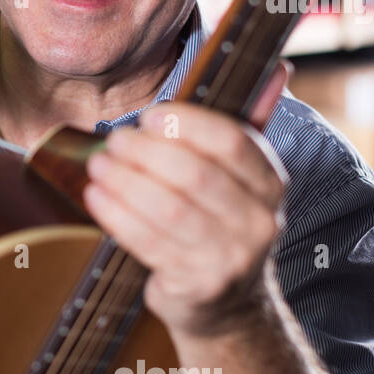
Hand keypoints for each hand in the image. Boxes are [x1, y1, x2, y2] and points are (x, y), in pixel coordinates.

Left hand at [83, 60, 291, 337]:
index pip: (232, 141)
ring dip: (124, 181)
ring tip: (97, 164)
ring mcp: (231, 257)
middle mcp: (259, 221)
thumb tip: (278, 67)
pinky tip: (95, 196)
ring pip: (168, 209)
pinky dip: (116, 215)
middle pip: (195, 174)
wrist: (228, 306)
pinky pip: (148, 242)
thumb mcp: (244, 178)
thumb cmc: (223, 224)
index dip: (186, 124)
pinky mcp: (197, 284)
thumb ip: (252, 123)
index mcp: (271, 184)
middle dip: (146, 153)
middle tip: (113, 140)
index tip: (150, 117)